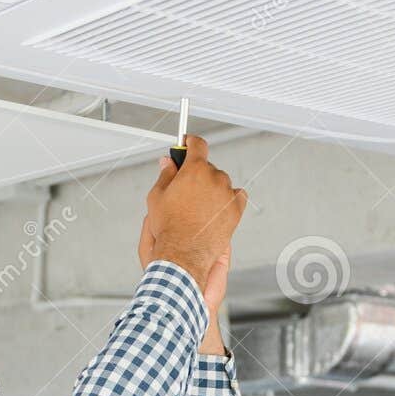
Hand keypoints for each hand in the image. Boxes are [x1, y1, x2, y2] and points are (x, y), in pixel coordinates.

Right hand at [140, 135, 246, 292]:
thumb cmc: (169, 228)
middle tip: (186, 189)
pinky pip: (237, 196)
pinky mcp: (236, 210)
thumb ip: (165, 174)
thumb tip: (167, 162)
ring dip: (211, 188)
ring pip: (221, 182)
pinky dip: (228, 198)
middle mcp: (214, 178)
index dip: (191, 142)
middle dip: (197, 174)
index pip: (198, 144)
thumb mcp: (157, 196)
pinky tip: (217, 207)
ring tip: (198, 206)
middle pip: (208, 167)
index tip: (188, 143)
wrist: (183, 253)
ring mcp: (227, 194)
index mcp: (194, 170)